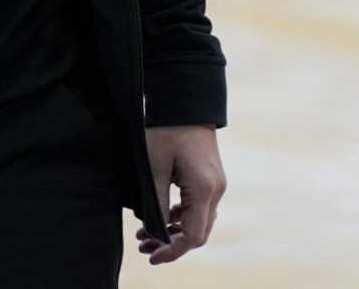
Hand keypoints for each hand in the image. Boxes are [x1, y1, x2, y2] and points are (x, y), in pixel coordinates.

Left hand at [136, 125, 225, 265]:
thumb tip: (153, 230)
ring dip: (174, 231)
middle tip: (142, 245)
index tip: (151, 256)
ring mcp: (216, 184)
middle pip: (198, 232)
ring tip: (145, 234)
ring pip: (198, 221)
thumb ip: (155, 203)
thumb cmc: (167, 130)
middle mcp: (216, 190)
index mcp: (204, 189)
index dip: (172, 251)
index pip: (193, 236)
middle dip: (171, 244)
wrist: (186, 102)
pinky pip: (198, 207)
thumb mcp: (154, 167)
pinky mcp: (210, 178)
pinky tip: (160, 216)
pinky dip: (180, 217)